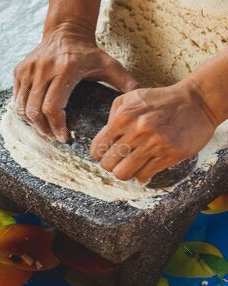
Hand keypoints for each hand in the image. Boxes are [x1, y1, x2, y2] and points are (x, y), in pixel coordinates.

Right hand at [14, 29, 138, 141]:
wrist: (65, 31)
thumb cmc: (87, 52)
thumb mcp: (108, 64)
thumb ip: (125, 82)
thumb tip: (140, 100)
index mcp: (65, 70)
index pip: (52, 107)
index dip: (56, 127)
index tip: (63, 138)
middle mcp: (43, 69)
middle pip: (34, 111)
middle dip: (43, 129)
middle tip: (52, 137)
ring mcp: (28, 69)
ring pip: (22, 107)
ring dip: (32, 122)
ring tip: (43, 129)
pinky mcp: (19, 70)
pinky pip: (17, 98)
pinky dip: (23, 110)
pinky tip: (35, 115)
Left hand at [90, 82, 218, 183]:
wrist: (197, 102)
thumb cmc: (161, 100)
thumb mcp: (131, 98)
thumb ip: (113, 117)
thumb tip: (105, 143)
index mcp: (124, 117)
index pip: (98, 147)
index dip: (99, 155)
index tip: (105, 155)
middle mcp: (137, 131)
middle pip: (109, 164)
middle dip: (111, 165)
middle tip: (119, 161)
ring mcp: (154, 144)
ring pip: (124, 173)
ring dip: (125, 173)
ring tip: (130, 167)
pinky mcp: (169, 154)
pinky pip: (144, 175)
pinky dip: (142, 176)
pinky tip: (144, 171)